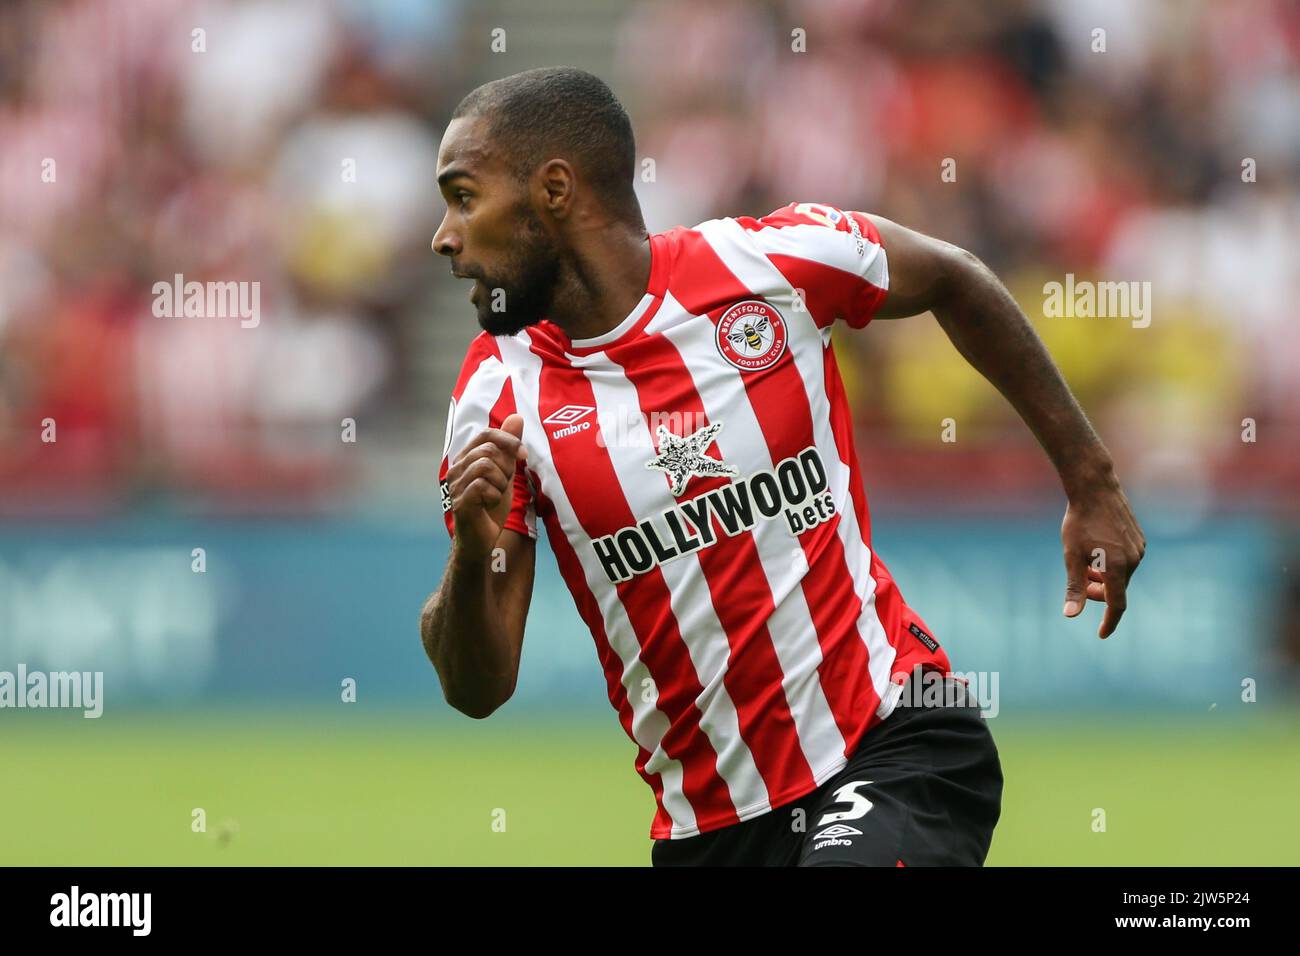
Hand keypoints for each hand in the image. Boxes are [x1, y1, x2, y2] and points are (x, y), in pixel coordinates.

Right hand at [446, 414, 526, 560]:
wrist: (483, 539)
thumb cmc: (492, 505)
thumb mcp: (506, 471)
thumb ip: (509, 446)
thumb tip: (517, 416)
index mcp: (466, 458)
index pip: (486, 434)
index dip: (508, 440)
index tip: (523, 454)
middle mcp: (456, 468)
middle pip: (487, 450)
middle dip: (505, 466)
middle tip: (505, 483)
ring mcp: (456, 486)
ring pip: (485, 466)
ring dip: (501, 481)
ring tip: (497, 493)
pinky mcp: (460, 502)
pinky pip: (482, 486)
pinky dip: (495, 495)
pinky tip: (491, 504)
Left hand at [1061, 483, 1145, 637]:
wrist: (1095, 490)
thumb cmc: (1079, 523)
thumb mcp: (1071, 556)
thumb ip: (1074, 587)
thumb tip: (1071, 614)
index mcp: (1117, 568)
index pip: (1117, 605)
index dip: (1109, 622)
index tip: (1102, 634)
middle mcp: (1134, 560)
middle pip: (1117, 590)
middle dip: (1098, 591)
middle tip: (1081, 578)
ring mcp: (1139, 549)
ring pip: (1121, 575)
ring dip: (1104, 576)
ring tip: (1087, 560)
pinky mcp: (1140, 540)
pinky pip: (1126, 561)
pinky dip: (1112, 564)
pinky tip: (1098, 549)